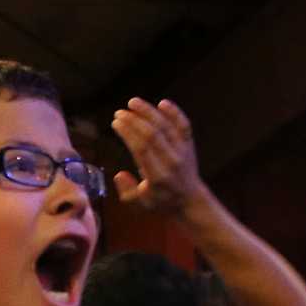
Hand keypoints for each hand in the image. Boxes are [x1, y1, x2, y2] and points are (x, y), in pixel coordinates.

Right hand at [108, 98, 202, 213]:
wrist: (190, 200)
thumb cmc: (161, 200)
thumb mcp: (140, 203)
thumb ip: (127, 191)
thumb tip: (119, 174)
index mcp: (157, 176)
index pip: (141, 149)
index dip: (128, 133)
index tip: (116, 123)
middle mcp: (171, 162)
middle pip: (152, 135)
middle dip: (134, 121)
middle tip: (119, 112)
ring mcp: (182, 152)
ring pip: (166, 126)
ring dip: (149, 112)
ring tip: (133, 102)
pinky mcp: (189, 145)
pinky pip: (184, 125)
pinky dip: (175, 113)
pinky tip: (162, 103)